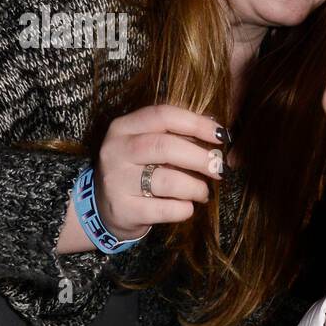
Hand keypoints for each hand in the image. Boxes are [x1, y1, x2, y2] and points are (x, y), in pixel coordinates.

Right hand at [94, 104, 224, 239]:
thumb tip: (218, 132)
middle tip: (218, 169)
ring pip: (168, 181)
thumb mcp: (148, 146)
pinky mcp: (123, 210)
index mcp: (123, 127)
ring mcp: (116, 181)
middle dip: (201, 158)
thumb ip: (177, 136)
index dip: (196, 123)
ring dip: (196, 187)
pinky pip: (166, 209)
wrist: (104, 207)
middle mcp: (115, 151)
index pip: (163, 115)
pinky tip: (187, 206)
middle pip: (166, 146)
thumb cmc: (138, 171)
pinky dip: (184, 208)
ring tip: (203, 192)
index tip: (221, 136)